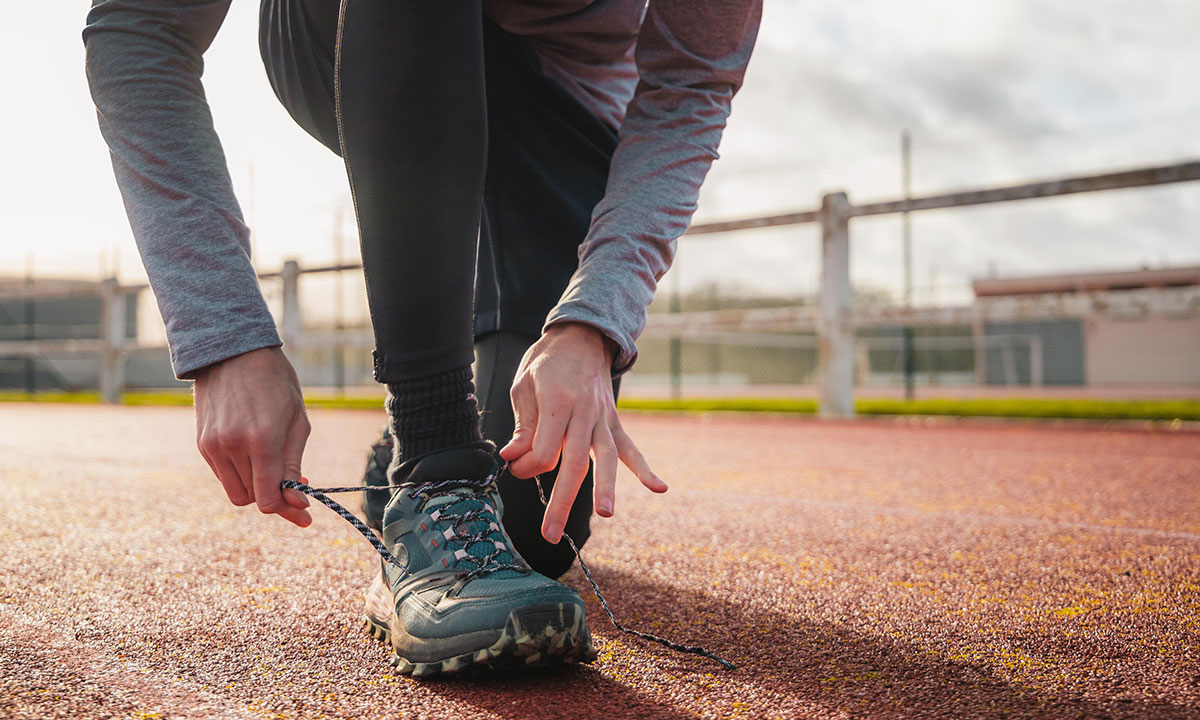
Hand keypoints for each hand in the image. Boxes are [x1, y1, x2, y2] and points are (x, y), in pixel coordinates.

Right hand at [193, 346, 312, 526]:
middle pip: (252, 499)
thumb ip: (294, 465)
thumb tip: (298, 503)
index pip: (268, 498)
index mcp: (262, 440)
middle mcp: (232, 446)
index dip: (287, 510)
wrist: (233, 351)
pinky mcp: (202, 444)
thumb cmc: (276, 383)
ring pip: (235, 491)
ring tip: (275, 466)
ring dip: (257, 487)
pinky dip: (241, 474)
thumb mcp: (297, 421)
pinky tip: (255, 455)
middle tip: (294, 485)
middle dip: (275, 497)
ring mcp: (212, 446)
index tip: (304, 513)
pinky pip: (223, 476)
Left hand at [499, 322, 666, 542]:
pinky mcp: (615, 421)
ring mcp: (603, 418)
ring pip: (606, 459)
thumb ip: (524, 424)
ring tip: (607, 514)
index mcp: (558, 402)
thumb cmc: (547, 361)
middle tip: (550, 534)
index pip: (543, 451)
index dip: (525, 466)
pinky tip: (659, 488)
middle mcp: (584, 412)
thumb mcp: (524, 385)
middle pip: (574, 464)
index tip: (514, 466)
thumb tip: (513, 457)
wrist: (582, 335)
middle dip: (561, 501)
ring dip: (606, 488)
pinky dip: (645, 469)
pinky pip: (631, 448)